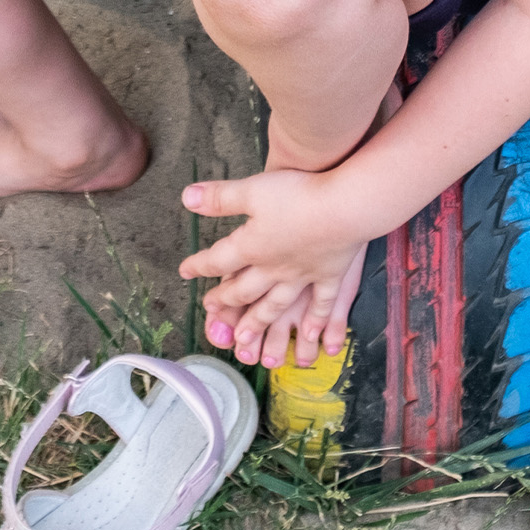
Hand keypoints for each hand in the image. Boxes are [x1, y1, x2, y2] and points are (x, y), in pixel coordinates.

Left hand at [178, 169, 375, 369]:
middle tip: (212, 310)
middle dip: (226, 299)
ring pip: (275, 304)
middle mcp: (274, 268)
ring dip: (258, 321)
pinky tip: (309, 337)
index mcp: (253, 246)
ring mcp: (303, 276)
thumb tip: (186, 197)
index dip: (200, 266)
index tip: (185, 272)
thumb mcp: (252, 190)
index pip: (219, 259)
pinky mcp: (329, 276)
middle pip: (245, 289)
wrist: (343, 207)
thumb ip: (219, 197)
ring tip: (245, 339)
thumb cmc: (297, 196)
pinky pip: (319, 305)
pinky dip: (314, 323)